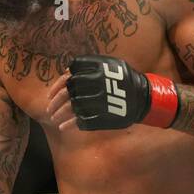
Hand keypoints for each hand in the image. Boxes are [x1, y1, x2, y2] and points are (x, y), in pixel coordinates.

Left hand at [48, 55, 174, 130]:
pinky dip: (71, 124)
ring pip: (74, 106)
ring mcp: (102, 99)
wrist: (143, 97)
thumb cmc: (122, 81)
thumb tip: (66, 73)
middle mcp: (99, 82)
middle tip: (49, 110)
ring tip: (54, 119)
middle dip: (56, 102)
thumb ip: (89, 68)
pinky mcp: (106, 114)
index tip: (50, 96)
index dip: (57, 87)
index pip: (69, 77)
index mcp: (98, 69)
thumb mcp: (108, 66)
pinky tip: (63, 127)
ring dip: (60, 113)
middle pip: (69, 92)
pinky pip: (84, 120)